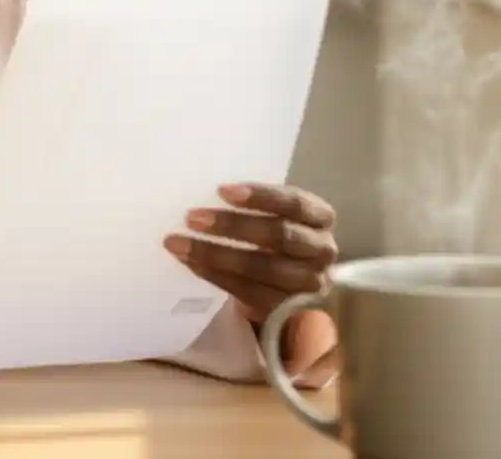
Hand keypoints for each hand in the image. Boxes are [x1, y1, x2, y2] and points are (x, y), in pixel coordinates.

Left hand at [164, 182, 338, 323]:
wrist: (291, 287)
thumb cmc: (275, 239)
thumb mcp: (274, 216)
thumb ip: (252, 206)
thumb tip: (200, 193)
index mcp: (320, 217)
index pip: (294, 203)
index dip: (260, 196)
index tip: (221, 191)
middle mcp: (321, 250)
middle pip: (279, 235)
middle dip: (232, 226)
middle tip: (192, 218)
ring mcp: (309, 283)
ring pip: (262, 267)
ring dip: (215, 254)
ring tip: (179, 243)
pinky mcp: (288, 309)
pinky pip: (248, 291)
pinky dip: (216, 276)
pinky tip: (191, 263)